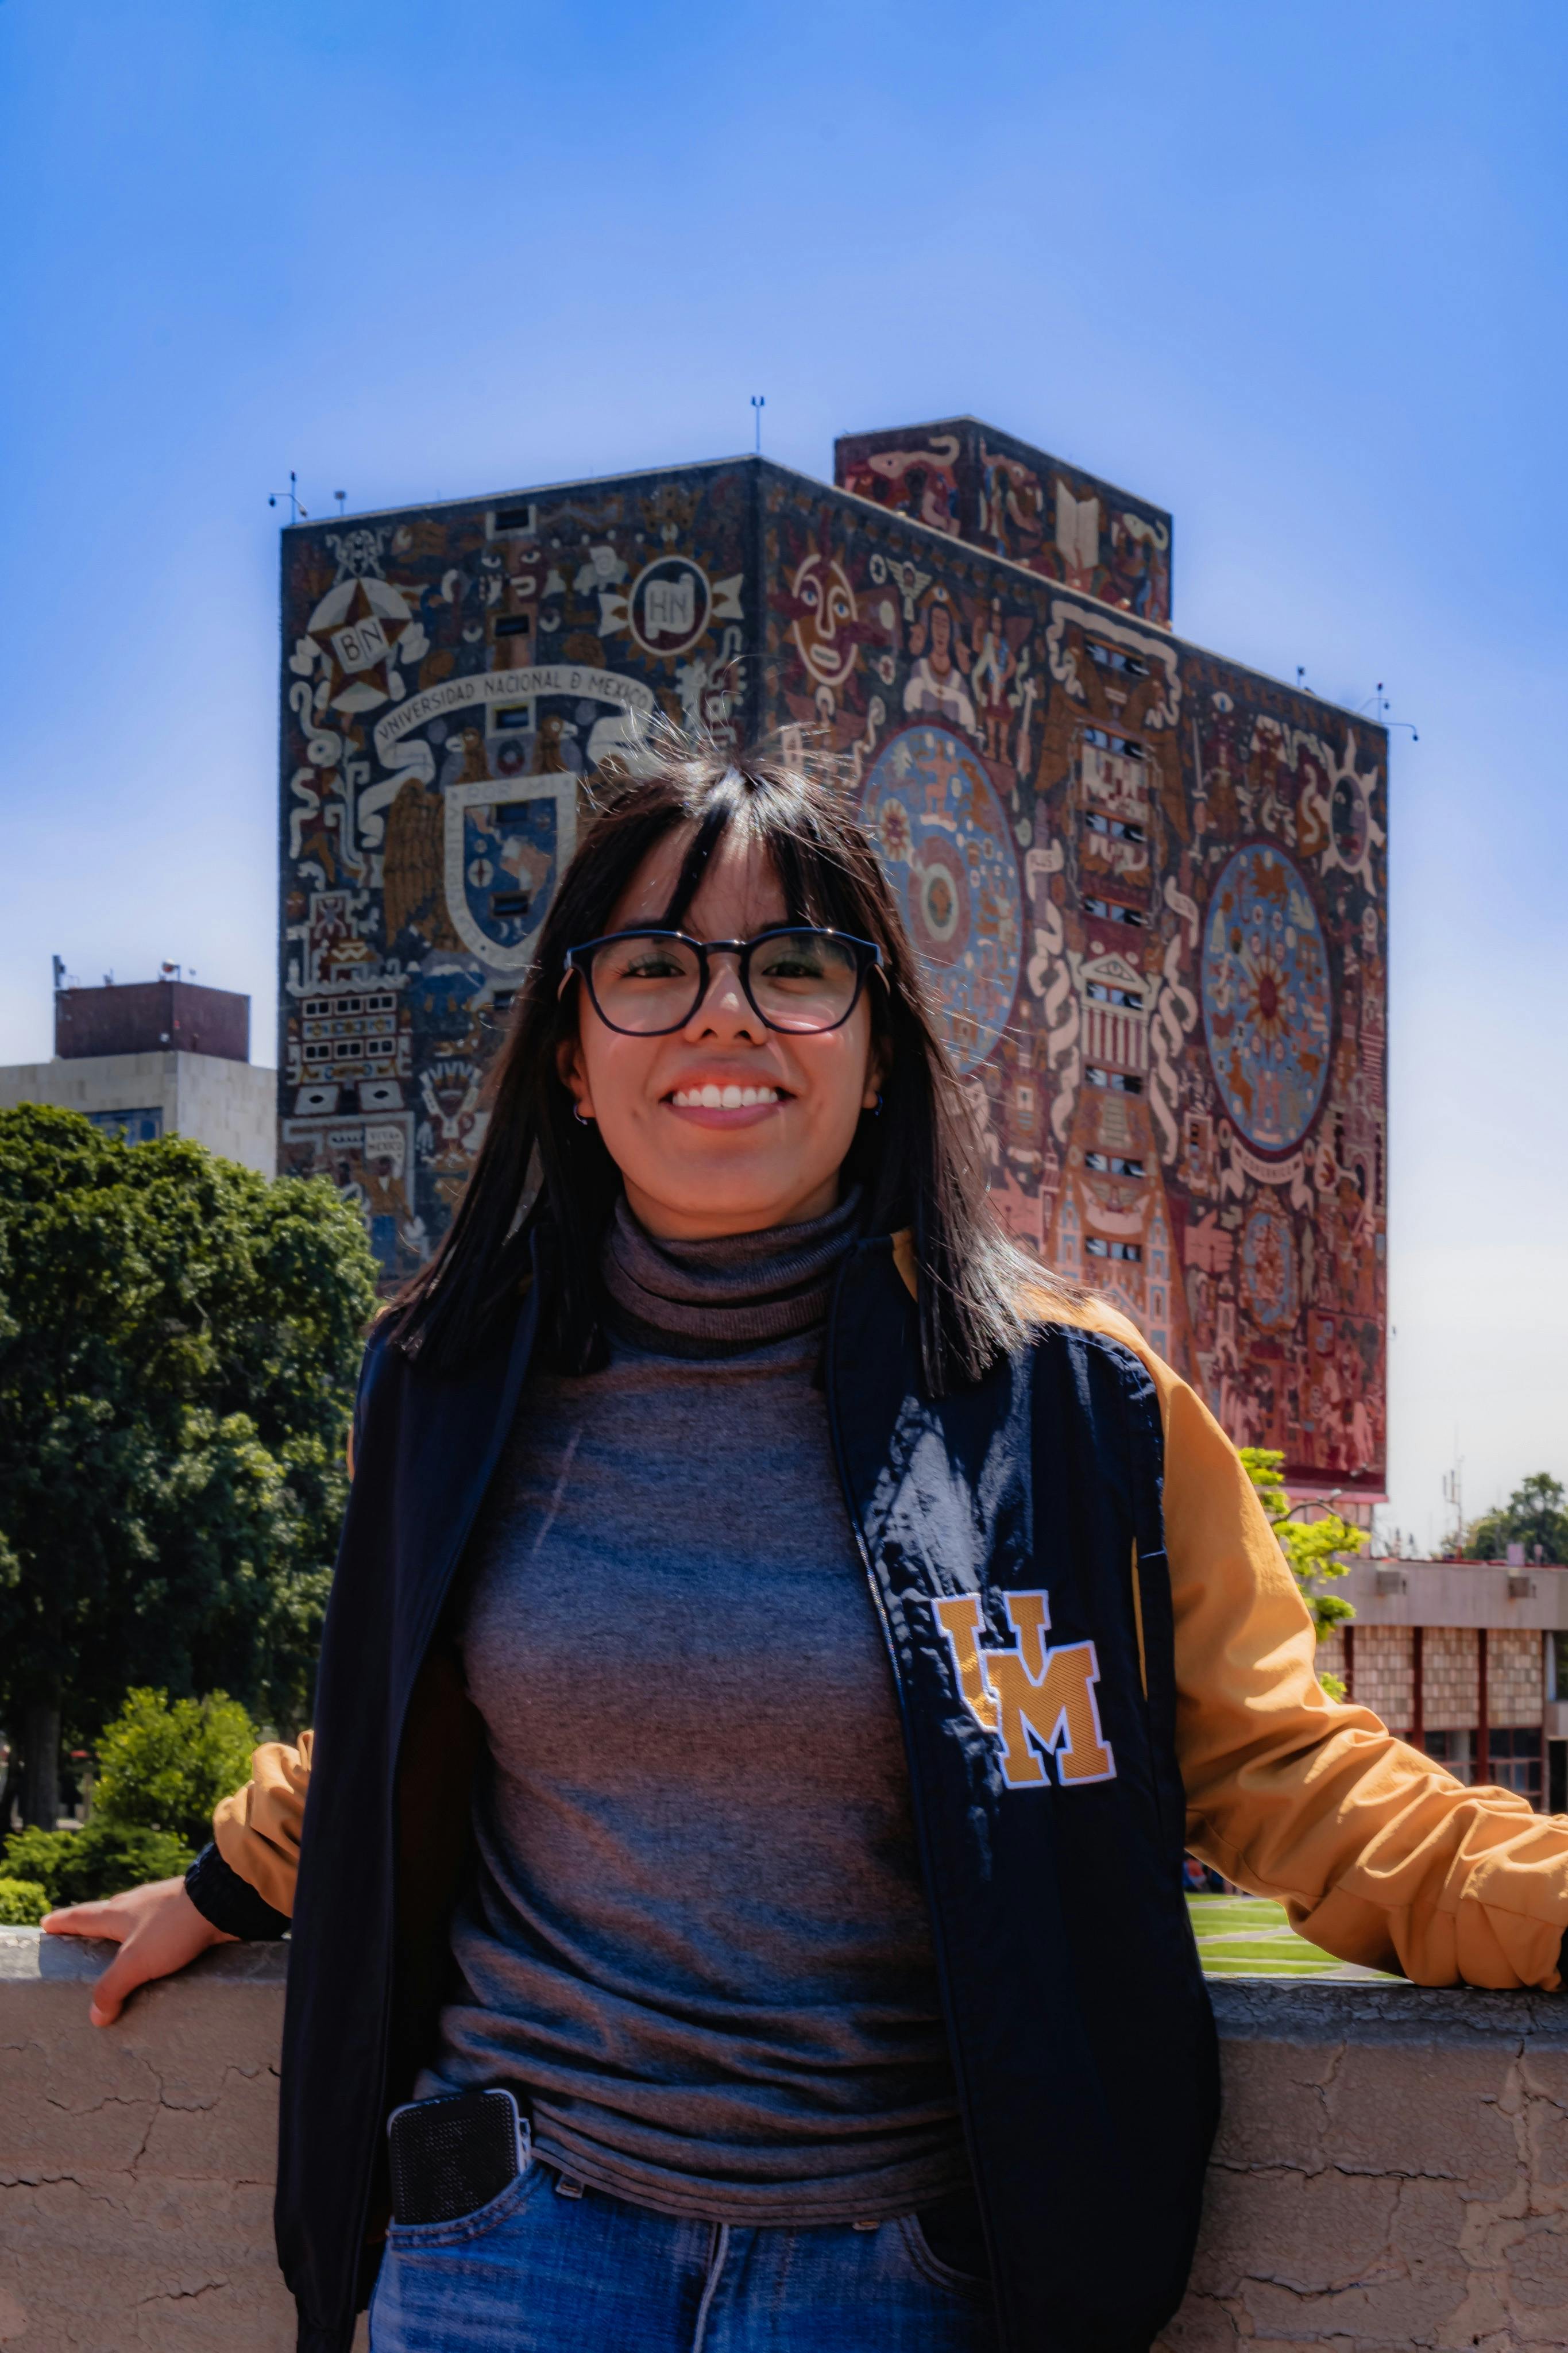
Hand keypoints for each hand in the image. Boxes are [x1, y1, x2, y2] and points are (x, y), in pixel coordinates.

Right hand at [42, 1877, 236, 2025]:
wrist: (223, 1901)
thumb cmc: (173, 1926)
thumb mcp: (135, 1962)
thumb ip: (112, 1988)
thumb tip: (96, 2016)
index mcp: (118, 1912)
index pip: (82, 1917)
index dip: (64, 1922)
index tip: (47, 1922)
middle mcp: (138, 1906)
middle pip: (108, 1914)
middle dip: (93, 1924)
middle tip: (82, 1932)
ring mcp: (164, 1908)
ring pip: (137, 1921)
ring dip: (126, 1933)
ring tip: (121, 1949)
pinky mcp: (187, 1917)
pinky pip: (162, 1931)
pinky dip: (154, 1942)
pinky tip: (162, 1954)